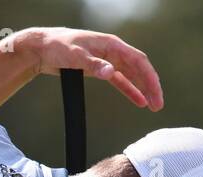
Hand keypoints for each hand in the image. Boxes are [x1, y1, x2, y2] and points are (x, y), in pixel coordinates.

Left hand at [22, 27, 163, 110]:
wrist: (44, 48)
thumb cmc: (59, 47)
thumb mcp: (76, 56)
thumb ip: (94, 65)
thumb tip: (111, 72)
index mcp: (112, 44)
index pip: (138, 61)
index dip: (149, 78)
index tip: (155, 94)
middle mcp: (114, 51)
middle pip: (139, 69)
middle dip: (150, 86)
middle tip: (158, 105)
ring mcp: (108, 60)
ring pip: (132, 75)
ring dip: (142, 90)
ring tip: (152, 105)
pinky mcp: (100, 69)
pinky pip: (120, 81)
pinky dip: (130, 90)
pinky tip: (138, 101)